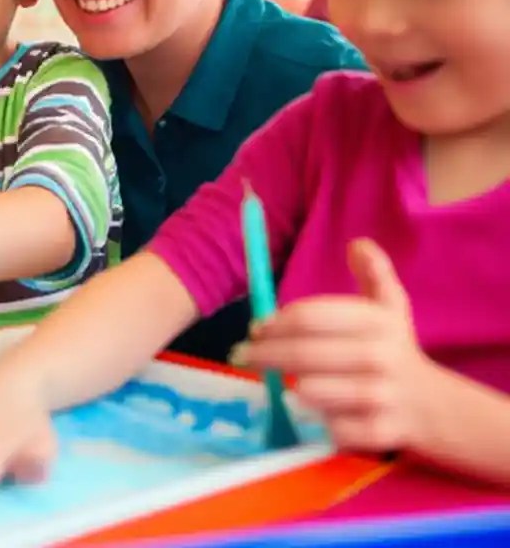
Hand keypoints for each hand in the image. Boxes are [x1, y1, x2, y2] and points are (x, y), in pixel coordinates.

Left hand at [239, 238, 435, 452]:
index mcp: (378, 321)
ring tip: (270, 378)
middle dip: (264, 354)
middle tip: (242, 355)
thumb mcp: (391, 308)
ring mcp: (380, 397)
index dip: (275, 322)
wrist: (434, 407)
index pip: (310, 317)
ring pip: (311, 391)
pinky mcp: (378, 433)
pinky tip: (306, 414)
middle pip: (304, 355)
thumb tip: (357, 243)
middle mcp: (380, 357)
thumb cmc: (395, 351)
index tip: (255, 328)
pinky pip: (330, 427)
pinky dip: (315, 422)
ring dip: (286, 386)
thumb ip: (374, 274)